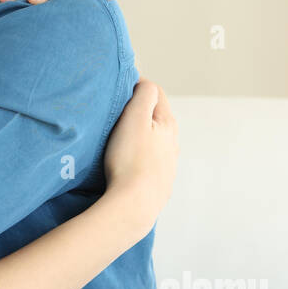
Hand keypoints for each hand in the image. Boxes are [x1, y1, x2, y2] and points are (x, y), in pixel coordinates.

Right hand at [103, 79, 178, 221]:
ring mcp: (168, 163)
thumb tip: (146, 83)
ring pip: (153, 139)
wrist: (134, 205)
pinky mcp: (160, 181)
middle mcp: (173, 142)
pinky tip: (127, 161)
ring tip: (119, 137)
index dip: (135, 85)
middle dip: (137, 110)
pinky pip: (149, 159)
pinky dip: (139, 153)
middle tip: (114, 111)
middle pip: (155, 116)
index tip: (117, 88)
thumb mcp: (134, 118)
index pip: (154, 92)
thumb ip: (143, 95)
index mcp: (168, 123)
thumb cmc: (130, 159)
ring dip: (139, 133)